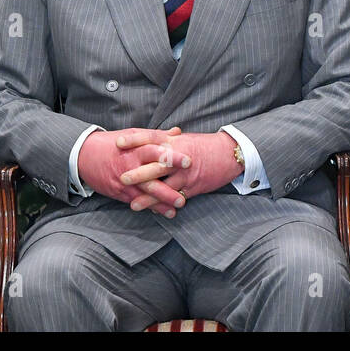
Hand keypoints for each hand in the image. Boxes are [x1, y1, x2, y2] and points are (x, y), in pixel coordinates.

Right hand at [76, 127, 184, 215]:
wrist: (84, 155)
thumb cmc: (112, 143)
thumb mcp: (133, 134)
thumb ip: (156, 135)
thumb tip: (177, 132)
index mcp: (135, 149)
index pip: (156, 152)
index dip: (172, 157)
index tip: (188, 161)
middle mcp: (130, 166)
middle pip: (151, 178)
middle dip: (168, 189)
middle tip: (184, 197)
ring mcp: (124, 181)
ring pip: (144, 193)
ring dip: (161, 203)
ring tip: (177, 208)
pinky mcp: (118, 192)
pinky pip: (136, 201)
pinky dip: (149, 206)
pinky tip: (162, 212)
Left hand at [115, 130, 243, 207]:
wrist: (230, 153)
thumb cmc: (205, 145)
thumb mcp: (184, 139)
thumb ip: (166, 141)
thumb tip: (148, 139)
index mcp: (174, 141)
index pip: (152, 138)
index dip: (135, 140)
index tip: (119, 142)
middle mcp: (179, 157)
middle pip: (156, 164)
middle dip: (139, 172)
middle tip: (122, 177)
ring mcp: (186, 173)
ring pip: (166, 186)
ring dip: (149, 197)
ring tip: (133, 204)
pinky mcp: (193, 186)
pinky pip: (177, 197)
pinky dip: (166, 206)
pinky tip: (156, 213)